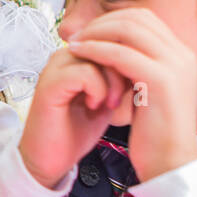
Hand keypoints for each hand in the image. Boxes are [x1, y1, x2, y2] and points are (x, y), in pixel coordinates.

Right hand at [18, 47, 129, 188]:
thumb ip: (122, 75)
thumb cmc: (76, 131)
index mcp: (78, 55)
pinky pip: (85, 73)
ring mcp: (55, 68)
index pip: (113, 37)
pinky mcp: (49, 85)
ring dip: (114, 81)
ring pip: (98, 54)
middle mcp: (65, 56)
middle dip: (125, 68)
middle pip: (107, 42)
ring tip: (111, 103)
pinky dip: (98, 90)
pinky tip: (95, 106)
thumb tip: (147, 60)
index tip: (135, 85)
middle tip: (126, 95)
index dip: (131, 58)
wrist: (51, 159)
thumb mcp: (108, 97)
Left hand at [64, 8, 196, 181]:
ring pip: (129, 30)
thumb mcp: (148, 93)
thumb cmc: (155, 135)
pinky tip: (79, 55)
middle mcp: (182, 55)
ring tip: (74, 45)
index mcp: (181, 55)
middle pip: (137, 18)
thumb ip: (137, 70)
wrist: (171, 165)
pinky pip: (122, 54)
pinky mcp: (161, 81)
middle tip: (77, 35)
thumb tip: (113, 51)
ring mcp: (175, 65)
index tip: (89, 33)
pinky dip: (96, 50)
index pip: (145, 19)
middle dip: (102, 23)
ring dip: (96, 33)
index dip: (113, 20)